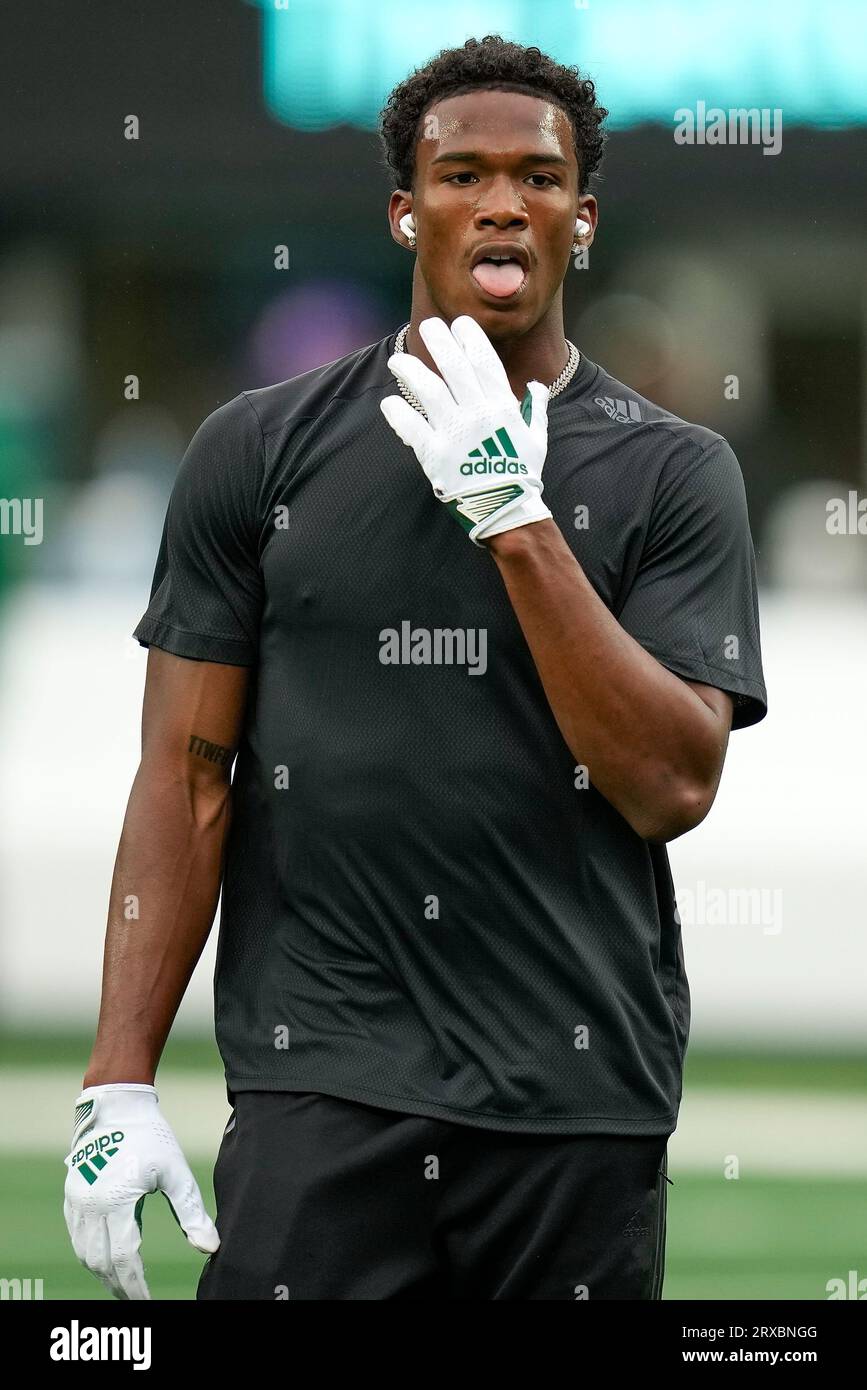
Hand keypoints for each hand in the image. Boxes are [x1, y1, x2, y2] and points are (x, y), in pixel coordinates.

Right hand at [63, 1083, 218, 1299]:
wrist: (117, 1104)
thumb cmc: (150, 1135)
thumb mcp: (176, 1172)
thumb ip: (192, 1212)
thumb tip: (211, 1247)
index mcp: (115, 1203)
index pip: (123, 1260)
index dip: (136, 1286)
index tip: (148, 1301)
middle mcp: (90, 1206)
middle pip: (100, 1262)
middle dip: (118, 1285)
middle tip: (138, 1298)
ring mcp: (76, 1201)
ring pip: (84, 1252)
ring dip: (102, 1272)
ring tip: (123, 1283)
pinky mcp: (72, 1194)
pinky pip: (76, 1235)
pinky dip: (90, 1253)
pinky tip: (105, 1257)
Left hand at [380, 315, 551, 546]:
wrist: (507, 510)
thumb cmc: (522, 474)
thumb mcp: (537, 438)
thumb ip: (535, 408)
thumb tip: (538, 387)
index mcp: (502, 407)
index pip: (484, 362)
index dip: (471, 339)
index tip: (460, 323)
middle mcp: (477, 414)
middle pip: (454, 367)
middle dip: (440, 341)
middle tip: (428, 326)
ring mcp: (455, 433)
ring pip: (429, 391)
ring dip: (411, 371)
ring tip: (397, 360)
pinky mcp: (435, 454)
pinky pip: (412, 428)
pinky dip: (398, 414)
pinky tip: (389, 402)